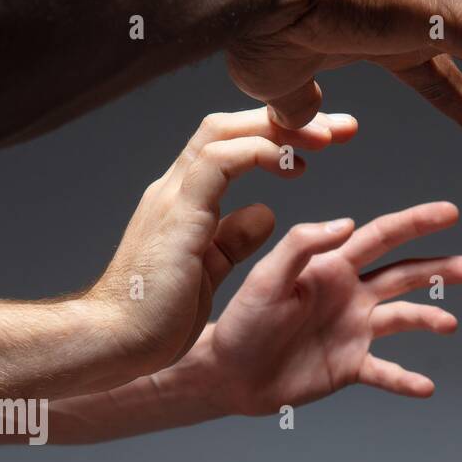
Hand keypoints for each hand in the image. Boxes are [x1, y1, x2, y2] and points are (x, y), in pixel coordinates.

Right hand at [89, 108, 356, 383]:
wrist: (119, 341)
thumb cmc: (158, 315)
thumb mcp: (210, 268)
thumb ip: (234, 237)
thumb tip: (266, 212)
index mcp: (185, 200)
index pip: (231, 144)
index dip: (278, 135)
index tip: (326, 141)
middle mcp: (176, 188)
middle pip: (230, 127)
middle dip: (287, 120)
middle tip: (343, 127)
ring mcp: (174, 198)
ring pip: (222, 133)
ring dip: (279, 130)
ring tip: (326, 140)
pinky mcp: (177, 217)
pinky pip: (216, 164)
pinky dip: (257, 154)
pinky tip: (292, 164)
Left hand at [186, 202, 461, 413]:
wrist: (230, 374)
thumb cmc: (241, 322)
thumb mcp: (266, 278)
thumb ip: (301, 246)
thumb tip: (346, 223)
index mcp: (333, 266)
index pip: (383, 236)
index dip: (417, 222)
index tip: (450, 212)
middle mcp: (352, 295)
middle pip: (408, 276)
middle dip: (445, 270)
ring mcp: (355, 331)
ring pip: (405, 319)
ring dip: (431, 319)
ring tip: (450, 324)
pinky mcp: (351, 366)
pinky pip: (386, 371)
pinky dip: (407, 379)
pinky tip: (426, 386)